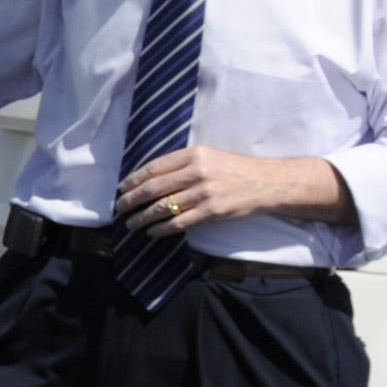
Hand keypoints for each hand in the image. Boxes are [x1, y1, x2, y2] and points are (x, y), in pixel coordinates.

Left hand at [115, 146, 347, 235]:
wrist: (268, 183)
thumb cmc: (235, 169)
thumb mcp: (209, 157)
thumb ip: (182, 164)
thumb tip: (148, 178)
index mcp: (194, 154)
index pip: (154, 168)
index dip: (133, 180)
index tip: (122, 189)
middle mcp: (197, 172)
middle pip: (153, 188)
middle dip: (131, 200)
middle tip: (119, 209)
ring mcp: (204, 193)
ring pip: (162, 208)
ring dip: (141, 218)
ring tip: (131, 223)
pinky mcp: (212, 212)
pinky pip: (178, 223)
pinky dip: (160, 229)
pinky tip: (151, 232)